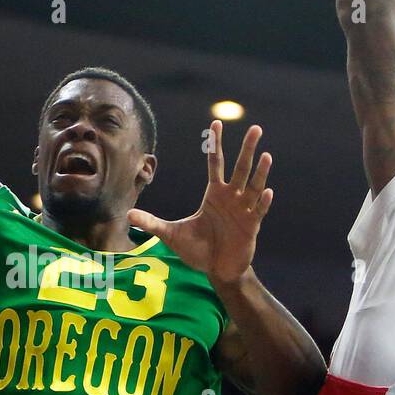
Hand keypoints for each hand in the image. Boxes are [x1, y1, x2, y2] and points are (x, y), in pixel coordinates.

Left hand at [129, 121, 272, 288]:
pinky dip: (263, 202)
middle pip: (240, 168)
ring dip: (260, 172)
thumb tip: (127, 215)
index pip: (215, 163)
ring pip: (254, 186)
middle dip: (247, 149)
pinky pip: (259, 211)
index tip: (216, 123)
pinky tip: (267, 192)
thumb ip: (151, 223)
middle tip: (256, 128)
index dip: (216, 144)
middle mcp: (231, 197)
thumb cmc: (198, 250)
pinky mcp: (251, 227)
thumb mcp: (171, 235)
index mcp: (214, 194)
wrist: (217, 270)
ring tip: (266, 155)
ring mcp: (243, 211)